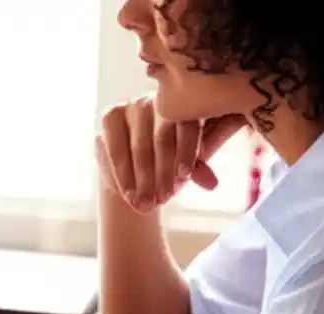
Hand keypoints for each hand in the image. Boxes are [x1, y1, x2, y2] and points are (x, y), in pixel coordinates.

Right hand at [95, 98, 245, 213]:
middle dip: (164, 172)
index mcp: (186, 104)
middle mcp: (160, 99)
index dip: (186, 152)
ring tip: (147, 203)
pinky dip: (124, 175)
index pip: (188, 126)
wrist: (135, 170)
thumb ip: (198, 171)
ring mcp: (133, 105)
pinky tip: (130, 195)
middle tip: (164, 199)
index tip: (183, 177)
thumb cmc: (168, 163)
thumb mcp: (186, 166)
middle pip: (163, 136)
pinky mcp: (111, 116)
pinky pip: (116, 149)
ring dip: (143, 179)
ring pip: (139, 145)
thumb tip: (212, 185)